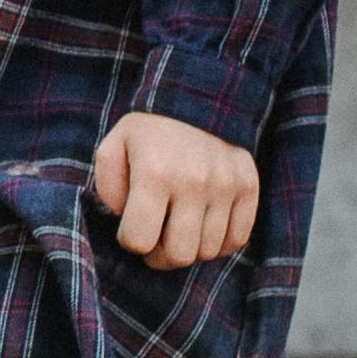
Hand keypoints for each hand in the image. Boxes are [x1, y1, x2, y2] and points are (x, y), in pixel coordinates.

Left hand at [92, 111, 259, 271]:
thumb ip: (107, 189)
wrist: (197, 101)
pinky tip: (203, 225)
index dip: (130, 242)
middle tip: (156, 240)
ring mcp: (226, 186)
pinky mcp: (249, 187)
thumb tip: (124, 220)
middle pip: (179, 255)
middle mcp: (195, 182)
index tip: (131, 228)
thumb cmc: (147, 134)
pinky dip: (219, 242)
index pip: (139, 240)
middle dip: (161, 256)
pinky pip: (237, 240)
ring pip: (208, 252)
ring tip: (178, 228)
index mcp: (155, 173)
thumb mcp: (112, 148)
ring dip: (190, 248)